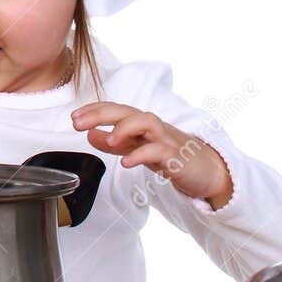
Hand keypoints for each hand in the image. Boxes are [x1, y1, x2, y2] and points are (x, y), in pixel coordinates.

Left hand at [70, 102, 231, 208]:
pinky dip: (141, 155)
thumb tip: (89, 134)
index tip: (73, 117)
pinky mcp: (176, 158)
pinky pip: (159, 151)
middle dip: (100, 114)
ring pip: (145, 122)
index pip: (115, 109)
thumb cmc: (171, 156)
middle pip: (125, 111)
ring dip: (123, 128)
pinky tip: (126, 162)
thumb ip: (114, 143)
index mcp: (141, 124)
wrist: (207, 171)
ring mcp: (165, 140)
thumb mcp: (138, 148)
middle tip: (77, 123)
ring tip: (107, 141)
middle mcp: (152, 127)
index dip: (93, 110)